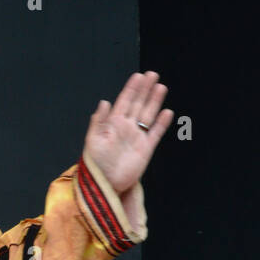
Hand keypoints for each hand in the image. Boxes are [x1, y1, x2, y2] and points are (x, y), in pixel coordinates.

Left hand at [83, 71, 173, 195]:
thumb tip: (104, 102)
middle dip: (145, 89)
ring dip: (154, 101)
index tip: (138, 76)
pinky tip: (167, 112)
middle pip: (138, 104)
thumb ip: (98, 121)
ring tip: (161, 87)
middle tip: (152, 74)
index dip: (131, 88)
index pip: (124, 101)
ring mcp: (136, 137)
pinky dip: (161, 123)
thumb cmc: (95, 164)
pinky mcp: (145, 149)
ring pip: (148, 115)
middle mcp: (126, 128)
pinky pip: (155, 133)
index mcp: (112, 124)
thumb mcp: (92, 141)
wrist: (105, 185)